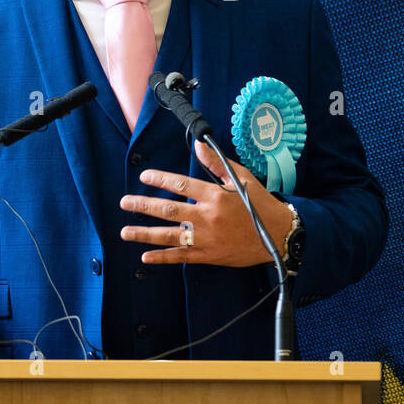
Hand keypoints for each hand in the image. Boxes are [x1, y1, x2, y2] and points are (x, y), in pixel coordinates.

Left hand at [119, 139, 290, 266]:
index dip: (160, 180)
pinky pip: (182, 257)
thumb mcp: (242, 178)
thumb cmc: (260, 204)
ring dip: (145, 234)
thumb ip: (217, 163)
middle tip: (124, 203)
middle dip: (143, 206)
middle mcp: (208, 217)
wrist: (278, 236)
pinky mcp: (210, 256)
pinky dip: (163, 258)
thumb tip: (199, 145)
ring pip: (170, 235)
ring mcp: (207, 238)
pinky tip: (146, 256)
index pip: (181, 184)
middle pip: (168, 210)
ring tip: (125, 232)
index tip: (144, 177)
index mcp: (215, 196)